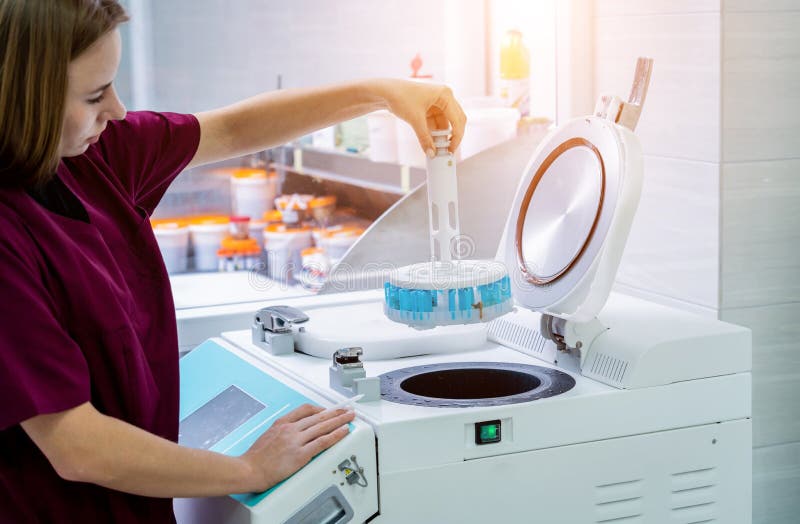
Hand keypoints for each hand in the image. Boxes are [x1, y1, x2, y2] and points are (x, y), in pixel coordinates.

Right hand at [238, 404, 354, 491]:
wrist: (249, 469)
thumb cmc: (255, 458)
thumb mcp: (268, 435)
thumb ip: (282, 431)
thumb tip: (295, 431)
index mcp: (282, 423)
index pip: (305, 409)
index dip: (320, 409)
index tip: (328, 410)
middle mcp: (291, 429)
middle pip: (318, 416)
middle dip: (335, 412)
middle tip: (346, 410)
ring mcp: (296, 441)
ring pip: (323, 426)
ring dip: (340, 420)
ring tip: (350, 417)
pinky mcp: (300, 454)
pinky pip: (323, 442)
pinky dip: (336, 435)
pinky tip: (343, 432)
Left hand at [373, 78, 466, 156]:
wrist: (385, 91)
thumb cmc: (400, 96)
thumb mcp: (415, 120)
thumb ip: (425, 138)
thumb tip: (431, 153)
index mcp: (445, 95)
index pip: (457, 119)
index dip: (456, 137)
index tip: (451, 150)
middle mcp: (444, 97)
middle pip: (456, 120)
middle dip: (452, 136)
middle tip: (447, 151)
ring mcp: (438, 102)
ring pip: (446, 123)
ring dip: (442, 136)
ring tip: (437, 149)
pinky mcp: (430, 108)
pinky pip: (437, 123)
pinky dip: (435, 132)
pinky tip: (432, 142)